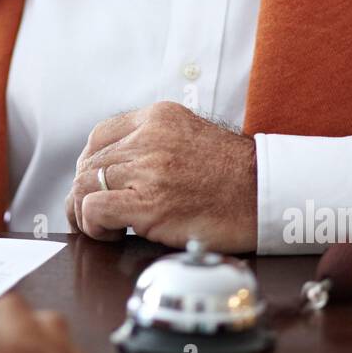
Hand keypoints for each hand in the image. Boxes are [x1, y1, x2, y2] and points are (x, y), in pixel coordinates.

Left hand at [66, 100, 257, 251]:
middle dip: (84, 193)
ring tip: (104, 227)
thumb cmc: (235, 177)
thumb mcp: (191, 137)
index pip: (99, 137)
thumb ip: (155, 143)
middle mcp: (149, 138)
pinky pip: (94, 209)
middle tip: (94, 215)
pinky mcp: (149, 204)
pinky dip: (92, 225)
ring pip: (84, 185)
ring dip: (85, 212)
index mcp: (158, 117)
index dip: (90, 166)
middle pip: (88, 164)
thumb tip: (117, 168)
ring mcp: (149, 169)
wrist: (267, 195)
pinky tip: (111, 234)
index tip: (96, 186)